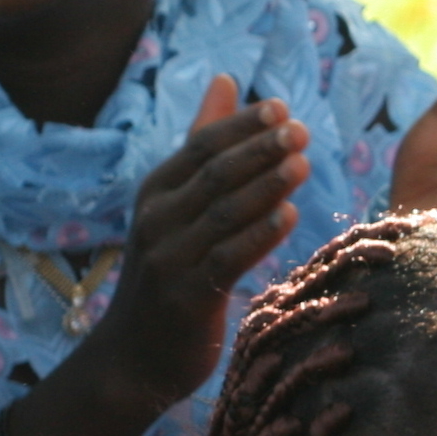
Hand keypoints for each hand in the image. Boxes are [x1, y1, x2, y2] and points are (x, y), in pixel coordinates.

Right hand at [83, 75, 309, 413]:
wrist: (133, 356)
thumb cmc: (168, 271)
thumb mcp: (177, 203)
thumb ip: (202, 144)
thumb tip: (226, 79)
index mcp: (156, 192)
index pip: (200, 146)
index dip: (240, 125)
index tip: (281, 108)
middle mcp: (157, 220)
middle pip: (213, 175)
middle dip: (258, 150)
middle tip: (300, 131)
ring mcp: (168, 259)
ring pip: (221, 214)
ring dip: (264, 187)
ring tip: (302, 165)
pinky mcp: (186, 297)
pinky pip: (226, 259)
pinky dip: (257, 236)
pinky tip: (287, 217)